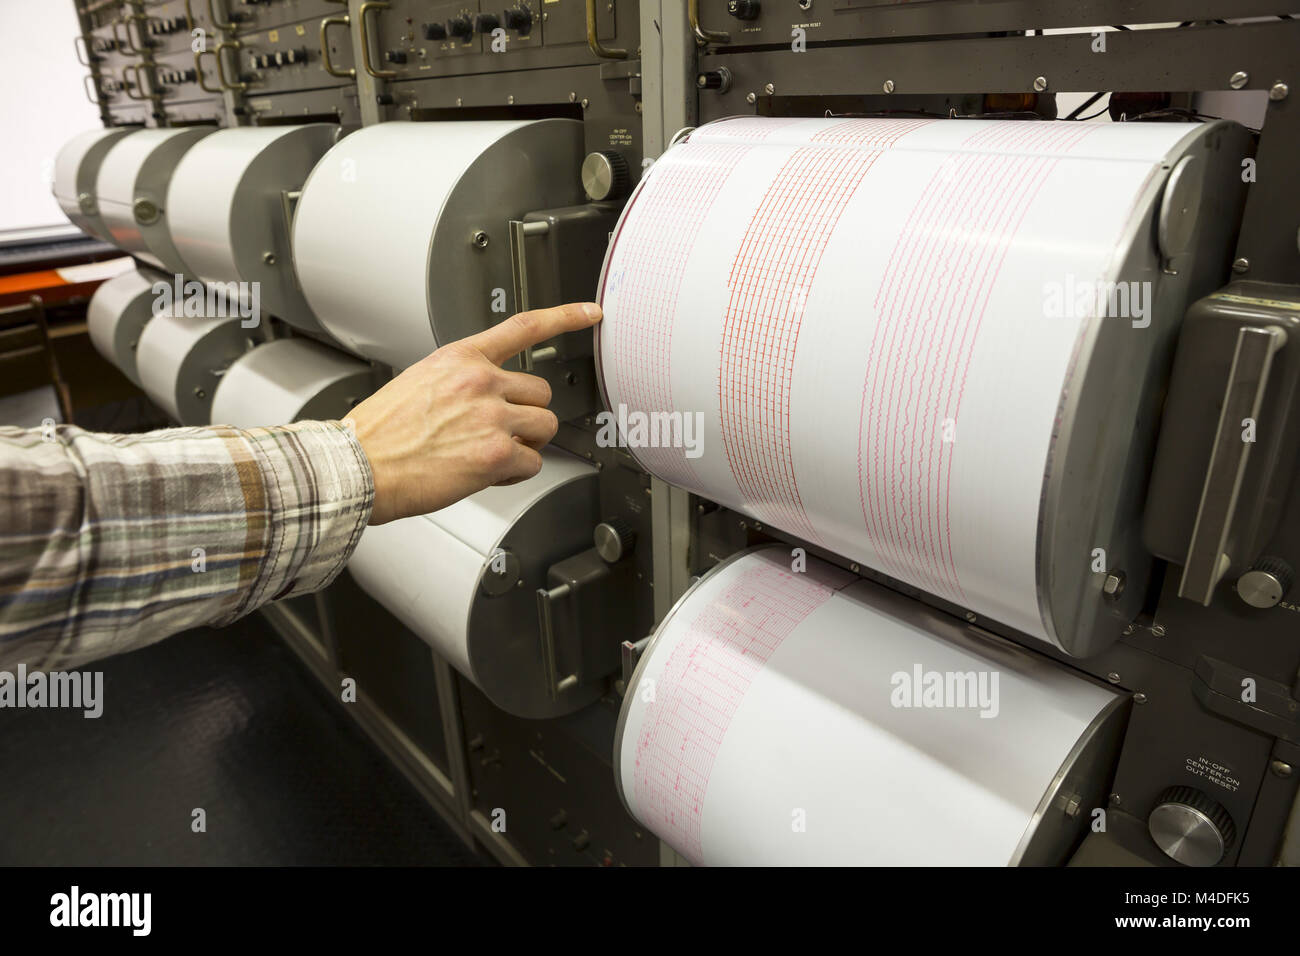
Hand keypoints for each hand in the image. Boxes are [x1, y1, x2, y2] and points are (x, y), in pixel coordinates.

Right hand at [345, 302, 601, 524]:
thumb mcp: (418, 383)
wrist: (359, 466)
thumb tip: (486, 398)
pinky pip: (532, 463)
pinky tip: (485, 473)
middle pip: (541, 393)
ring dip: (526, 444)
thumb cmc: (380, 434)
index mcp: (460, 358)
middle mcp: (481, 381)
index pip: (524, 327)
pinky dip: (514, 474)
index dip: (564, 317)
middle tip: (498, 432)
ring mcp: (492, 416)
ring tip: (490, 454)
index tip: (589, 312)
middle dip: (526, 415)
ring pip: (544, 427)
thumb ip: (460, 382)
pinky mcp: (497, 452)